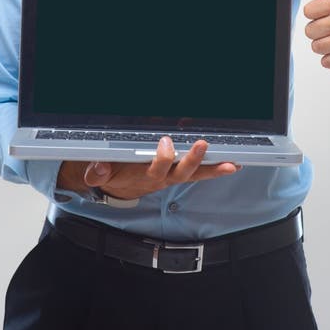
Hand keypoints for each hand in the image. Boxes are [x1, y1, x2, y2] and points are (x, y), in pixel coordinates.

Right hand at [56, 136, 240, 200]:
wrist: (119, 186)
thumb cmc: (113, 174)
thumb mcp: (100, 174)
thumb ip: (97, 172)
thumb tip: (99, 167)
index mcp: (143, 177)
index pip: (156, 169)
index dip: (163, 159)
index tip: (166, 142)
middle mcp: (162, 178)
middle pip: (181, 173)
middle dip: (193, 160)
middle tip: (201, 144)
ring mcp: (173, 177)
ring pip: (195, 174)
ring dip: (212, 169)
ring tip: (230, 164)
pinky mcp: (180, 173)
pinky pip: (200, 173)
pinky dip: (215, 169)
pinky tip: (231, 165)